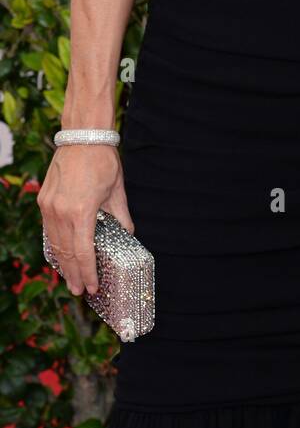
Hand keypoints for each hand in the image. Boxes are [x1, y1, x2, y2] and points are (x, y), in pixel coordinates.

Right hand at [37, 145, 132, 295]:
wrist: (82, 137)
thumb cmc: (102, 161)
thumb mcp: (117, 191)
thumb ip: (121, 216)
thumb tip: (128, 234)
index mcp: (81, 212)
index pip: (83, 252)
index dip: (88, 272)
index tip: (92, 287)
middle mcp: (60, 212)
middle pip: (65, 252)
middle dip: (73, 274)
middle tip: (80, 290)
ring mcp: (49, 206)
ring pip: (54, 243)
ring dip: (62, 262)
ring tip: (70, 277)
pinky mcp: (44, 200)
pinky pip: (48, 229)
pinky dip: (54, 244)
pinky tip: (60, 253)